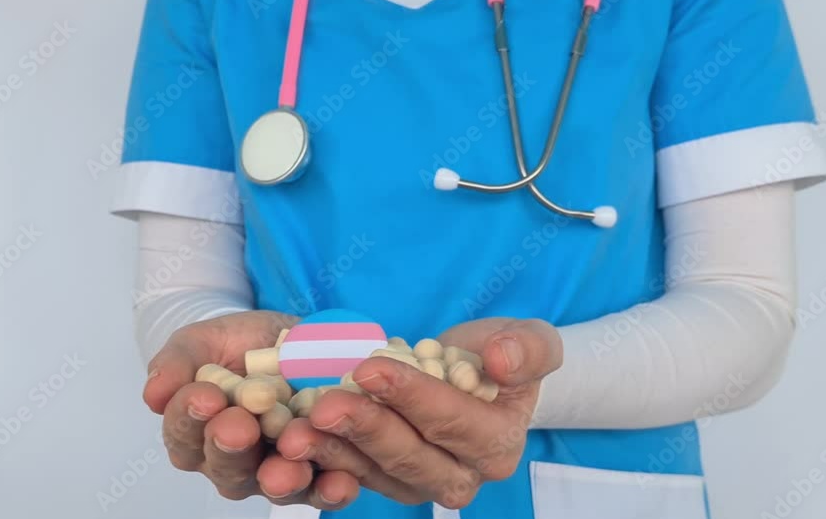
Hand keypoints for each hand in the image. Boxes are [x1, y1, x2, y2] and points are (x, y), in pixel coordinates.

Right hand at [144, 311, 360, 509]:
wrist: (287, 337)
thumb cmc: (235, 344)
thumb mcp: (202, 342)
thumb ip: (176, 364)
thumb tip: (153, 393)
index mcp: (195, 435)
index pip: (183, 434)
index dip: (190, 417)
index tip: (204, 396)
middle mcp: (232, 461)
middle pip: (226, 467)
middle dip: (232, 447)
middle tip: (239, 427)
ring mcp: (274, 469)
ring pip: (274, 483)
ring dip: (282, 479)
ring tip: (288, 469)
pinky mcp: (316, 468)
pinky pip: (322, 487)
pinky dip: (331, 488)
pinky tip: (341, 483)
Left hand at [275, 318, 560, 507]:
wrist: (476, 372)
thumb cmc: (501, 353)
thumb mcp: (530, 340)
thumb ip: (529, 349)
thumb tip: (502, 360)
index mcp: (498, 444)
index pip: (452, 421)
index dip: (411, 396)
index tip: (370, 368)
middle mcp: (463, 476)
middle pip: (409, 455)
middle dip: (364, 428)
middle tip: (323, 404)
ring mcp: (422, 485)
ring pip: (375, 471)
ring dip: (333, 450)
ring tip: (297, 429)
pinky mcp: (388, 482)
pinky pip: (354, 474)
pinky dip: (325, 455)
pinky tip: (296, 436)